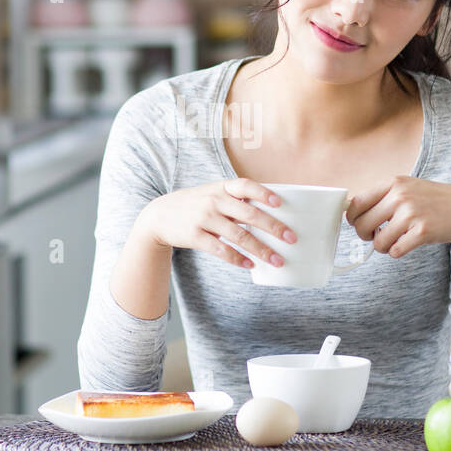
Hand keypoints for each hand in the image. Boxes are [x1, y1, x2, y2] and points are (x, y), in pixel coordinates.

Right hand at [137, 178, 298, 269]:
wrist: (158, 216)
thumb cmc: (194, 204)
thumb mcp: (211, 193)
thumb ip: (235, 199)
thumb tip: (269, 211)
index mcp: (221, 187)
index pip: (246, 185)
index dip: (263, 193)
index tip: (280, 203)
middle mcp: (214, 201)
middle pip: (249, 214)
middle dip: (273, 227)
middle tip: (291, 239)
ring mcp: (204, 219)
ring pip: (239, 236)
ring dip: (261, 250)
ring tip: (277, 260)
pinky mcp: (195, 236)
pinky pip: (221, 250)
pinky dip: (238, 259)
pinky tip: (251, 265)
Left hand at [345, 175, 450, 258]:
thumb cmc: (433, 201)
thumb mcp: (407, 188)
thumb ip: (382, 196)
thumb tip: (350, 211)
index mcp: (393, 183)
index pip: (357, 203)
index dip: (353, 219)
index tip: (360, 224)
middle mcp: (400, 196)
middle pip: (362, 225)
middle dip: (366, 236)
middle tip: (376, 236)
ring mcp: (412, 213)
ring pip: (378, 242)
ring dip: (383, 247)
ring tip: (395, 240)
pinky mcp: (422, 232)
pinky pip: (395, 251)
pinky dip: (397, 252)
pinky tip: (406, 244)